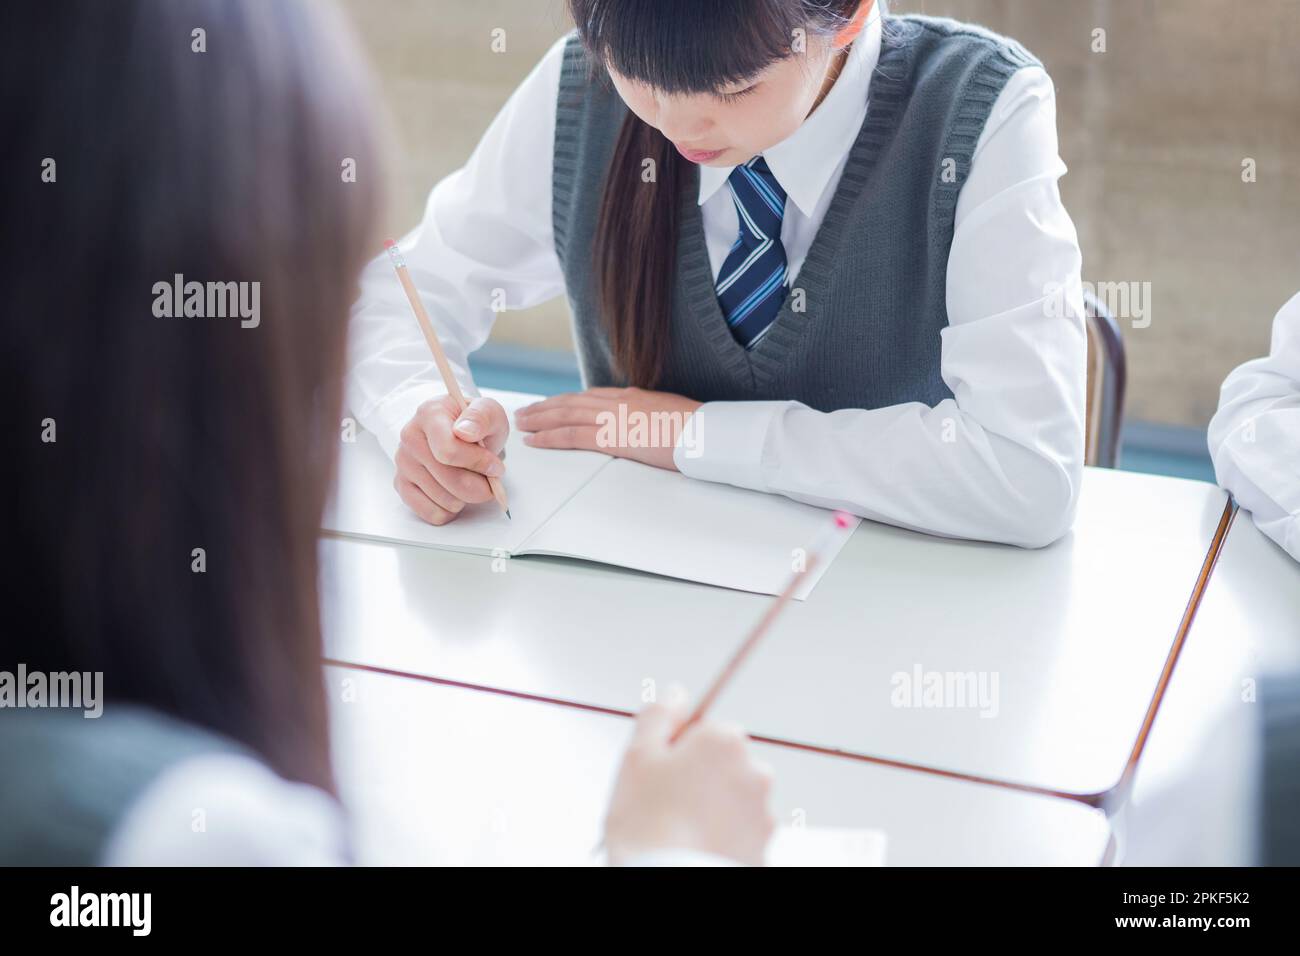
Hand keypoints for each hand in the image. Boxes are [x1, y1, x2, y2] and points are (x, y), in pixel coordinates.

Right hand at [393, 395, 507, 524]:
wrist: (459, 432)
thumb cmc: (474, 425)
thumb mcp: (489, 412)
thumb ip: (482, 417)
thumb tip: (465, 432)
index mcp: (429, 414)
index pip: (449, 451)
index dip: (478, 464)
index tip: (495, 466)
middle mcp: (410, 437)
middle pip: (450, 480)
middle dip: (479, 486)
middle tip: (489, 480)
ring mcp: (403, 463)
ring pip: (445, 501)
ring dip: (466, 498)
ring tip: (469, 480)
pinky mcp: (402, 485)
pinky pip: (432, 513)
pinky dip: (451, 510)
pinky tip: (455, 493)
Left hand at [514, 387, 701, 470]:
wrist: (705, 432)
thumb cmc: (696, 428)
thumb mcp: (670, 414)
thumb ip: (650, 416)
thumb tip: (644, 424)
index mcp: (631, 396)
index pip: (590, 396)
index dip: (566, 401)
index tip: (551, 404)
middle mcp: (617, 401)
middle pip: (571, 402)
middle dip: (545, 407)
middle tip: (525, 412)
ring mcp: (612, 418)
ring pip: (564, 415)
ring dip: (539, 419)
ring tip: (521, 424)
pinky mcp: (611, 437)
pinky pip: (571, 436)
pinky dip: (549, 437)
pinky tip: (534, 441)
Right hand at [603, 698, 775, 865]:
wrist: (668, 882)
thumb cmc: (647, 822)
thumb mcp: (637, 756)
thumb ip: (659, 715)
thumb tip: (676, 693)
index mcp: (725, 741)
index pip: (704, 734)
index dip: (677, 754)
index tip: (660, 778)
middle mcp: (754, 771)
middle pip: (723, 766)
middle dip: (700, 781)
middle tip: (667, 808)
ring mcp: (763, 813)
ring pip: (733, 802)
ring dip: (713, 811)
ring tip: (681, 834)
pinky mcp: (764, 848)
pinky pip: (740, 835)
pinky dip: (723, 840)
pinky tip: (696, 849)